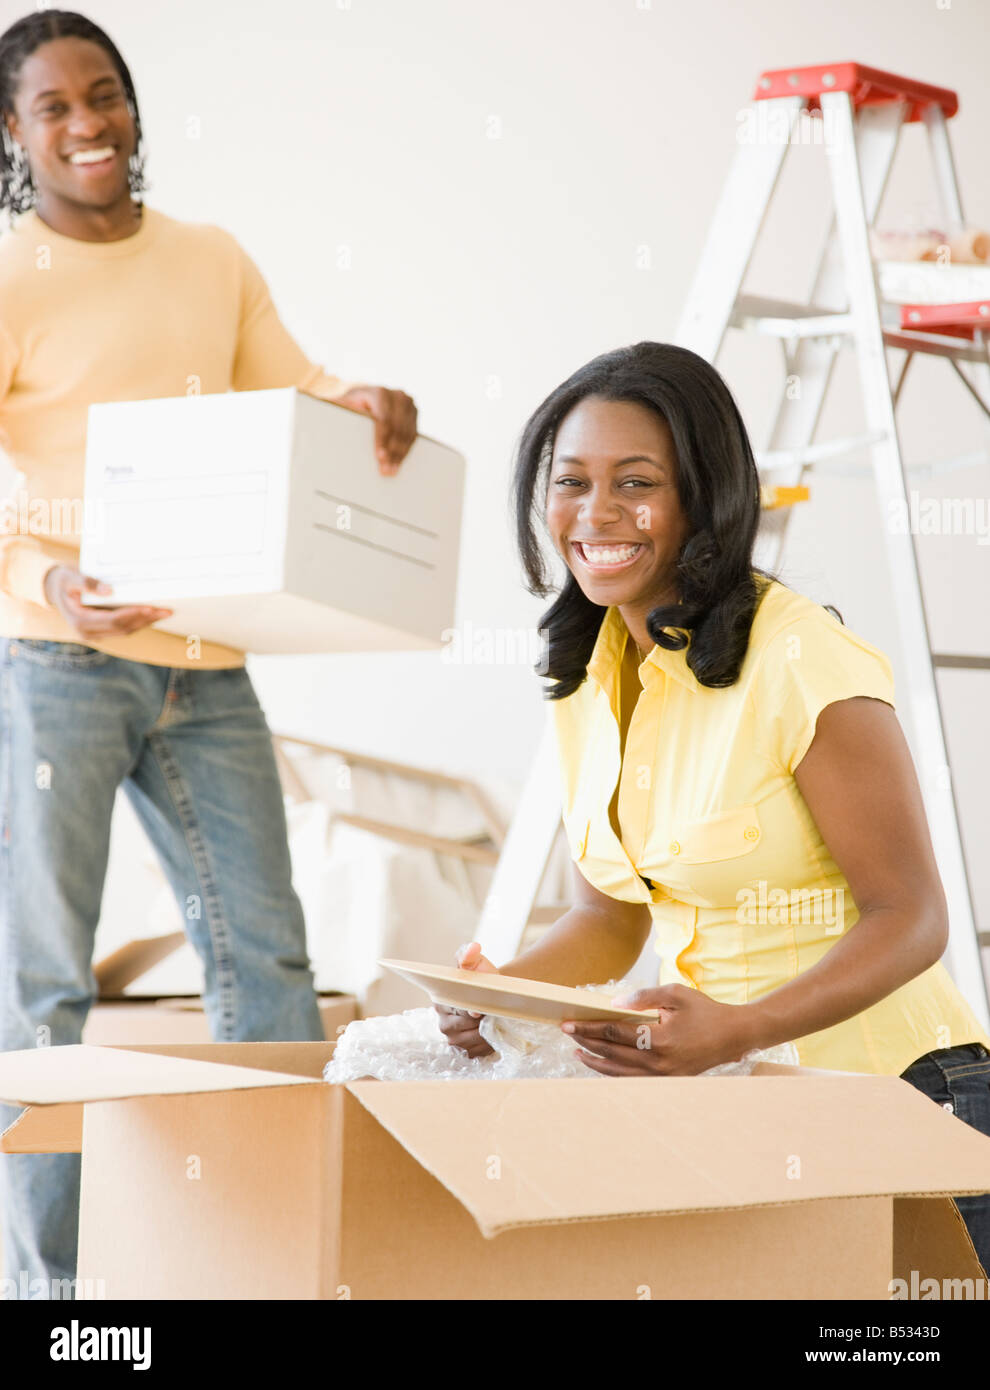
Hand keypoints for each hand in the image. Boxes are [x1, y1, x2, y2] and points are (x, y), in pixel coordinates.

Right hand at [43, 566, 172, 638]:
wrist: (55, 589)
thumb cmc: (63, 580)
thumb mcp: (70, 577)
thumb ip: (88, 583)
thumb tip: (109, 590)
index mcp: (80, 621)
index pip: (113, 619)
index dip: (133, 614)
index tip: (150, 608)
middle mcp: (88, 632)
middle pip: (123, 627)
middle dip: (146, 619)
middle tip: (166, 611)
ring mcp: (96, 633)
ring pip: (126, 630)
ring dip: (146, 622)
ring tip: (164, 612)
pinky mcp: (102, 630)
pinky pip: (123, 628)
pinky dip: (139, 621)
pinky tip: (152, 614)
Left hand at [335, 384, 417, 474]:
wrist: (362, 398)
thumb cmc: (348, 405)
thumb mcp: (340, 405)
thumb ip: (335, 410)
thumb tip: (322, 417)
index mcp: (377, 392)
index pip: (383, 418)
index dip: (382, 439)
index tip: (379, 457)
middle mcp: (395, 395)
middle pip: (397, 427)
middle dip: (392, 451)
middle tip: (386, 470)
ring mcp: (407, 403)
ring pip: (407, 432)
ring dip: (401, 454)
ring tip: (392, 470)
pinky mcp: (413, 412)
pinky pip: (412, 434)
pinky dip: (406, 450)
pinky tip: (398, 462)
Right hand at [434, 941, 498, 1057]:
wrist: (494, 995)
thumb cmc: (483, 978)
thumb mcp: (477, 963)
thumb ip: (470, 954)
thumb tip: (472, 948)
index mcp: (440, 1001)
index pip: (457, 1010)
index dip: (472, 1011)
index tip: (483, 1009)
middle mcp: (442, 1023)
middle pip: (464, 1029)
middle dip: (482, 1023)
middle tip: (494, 1013)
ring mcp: (453, 1039)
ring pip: (471, 1042)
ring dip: (487, 1034)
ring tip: (496, 1022)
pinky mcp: (464, 1051)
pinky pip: (477, 1052)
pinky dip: (488, 1045)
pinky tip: (494, 1033)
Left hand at [562, 983, 755, 1076]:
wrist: (734, 1036)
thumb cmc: (705, 1011)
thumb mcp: (675, 994)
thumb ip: (643, 997)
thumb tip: (613, 1003)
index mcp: (660, 1039)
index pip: (614, 1033)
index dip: (588, 1028)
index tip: (568, 1023)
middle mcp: (659, 1063)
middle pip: (611, 1053)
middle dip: (586, 1043)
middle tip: (567, 1033)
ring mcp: (664, 1076)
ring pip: (619, 1072)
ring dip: (596, 1062)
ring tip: (578, 1052)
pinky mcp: (668, 1081)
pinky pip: (632, 1080)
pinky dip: (614, 1072)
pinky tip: (603, 1063)